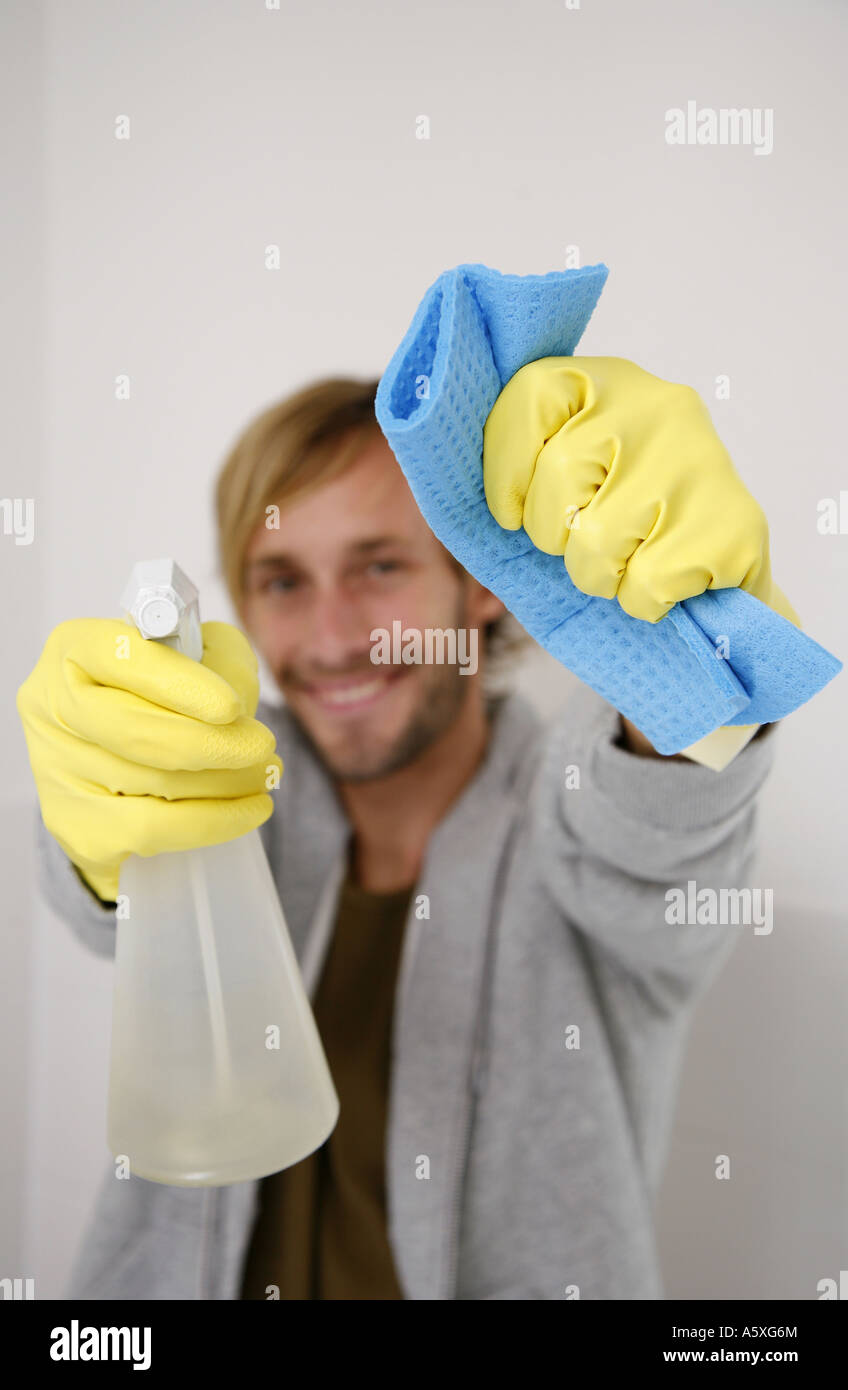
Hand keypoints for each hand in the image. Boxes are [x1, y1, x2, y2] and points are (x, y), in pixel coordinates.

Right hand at [16, 618, 282, 901]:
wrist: (112, 773)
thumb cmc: (156, 700)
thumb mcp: (190, 659)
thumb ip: (218, 656)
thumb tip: (239, 690)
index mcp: (75, 650)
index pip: (125, 659)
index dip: (181, 685)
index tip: (232, 707)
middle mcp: (51, 707)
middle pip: (138, 730)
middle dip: (215, 743)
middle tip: (263, 747)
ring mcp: (56, 770)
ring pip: (154, 782)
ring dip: (224, 783)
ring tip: (261, 777)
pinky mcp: (72, 825)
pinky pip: (154, 829)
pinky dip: (213, 822)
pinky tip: (247, 811)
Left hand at [483, 356, 798, 626]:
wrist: (719, 588)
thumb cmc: (619, 535)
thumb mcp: (566, 480)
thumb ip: (520, 468)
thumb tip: (448, 479)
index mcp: (606, 382)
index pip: (530, 394)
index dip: (505, 465)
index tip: (508, 511)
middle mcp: (660, 405)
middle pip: (560, 475)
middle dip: (553, 534)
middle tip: (583, 542)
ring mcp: (704, 461)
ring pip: (598, 539)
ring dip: (599, 576)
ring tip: (627, 564)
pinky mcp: (738, 524)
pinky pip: (649, 583)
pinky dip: (644, 602)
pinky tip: (668, 585)